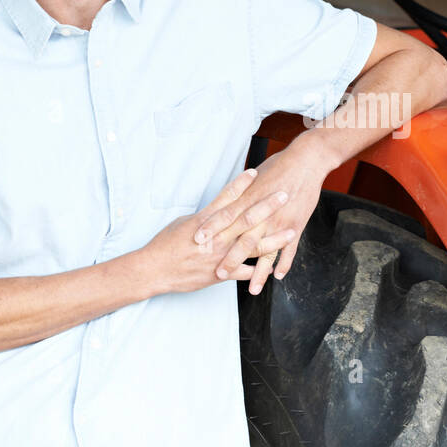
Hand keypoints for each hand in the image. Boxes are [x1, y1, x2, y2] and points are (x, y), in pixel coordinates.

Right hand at [143, 168, 296, 294]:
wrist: (154, 270)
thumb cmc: (166, 244)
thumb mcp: (186, 222)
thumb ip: (208, 217)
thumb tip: (221, 208)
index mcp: (206, 221)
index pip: (227, 198)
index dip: (241, 185)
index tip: (255, 172)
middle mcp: (216, 237)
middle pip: (245, 218)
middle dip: (266, 206)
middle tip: (283, 195)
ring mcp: (220, 255)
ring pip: (251, 246)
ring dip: (273, 239)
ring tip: (291, 231)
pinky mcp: (220, 273)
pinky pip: (243, 272)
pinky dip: (259, 270)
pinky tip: (274, 267)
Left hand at [191, 138, 332, 294]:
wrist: (306, 160)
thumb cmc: (279, 165)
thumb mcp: (254, 178)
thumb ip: (240, 194)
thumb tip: (225, 202)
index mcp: (249, 200)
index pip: (224, 217)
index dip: (211, 229)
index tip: (197, 241)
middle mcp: (262, 214)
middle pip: (242, 240)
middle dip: (230, 259)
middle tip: (217, 274)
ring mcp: (279, 221)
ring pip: (266, 251)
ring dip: (259, 272)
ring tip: (253, 290)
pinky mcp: (296, 224)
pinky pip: (290, 249)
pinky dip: (285, 263)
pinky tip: (279, 276)